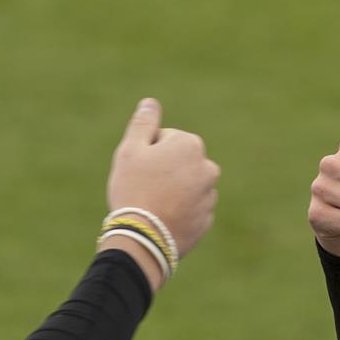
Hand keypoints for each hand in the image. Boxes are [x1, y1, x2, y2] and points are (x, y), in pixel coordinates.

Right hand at [106, 98, 218, 260]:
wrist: (145, 238)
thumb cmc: (134, 189)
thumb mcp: (130, 150)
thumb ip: (143, 123)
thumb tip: (150, 102)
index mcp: (190, 145)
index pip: (164, 140)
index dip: (146, 153)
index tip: (138, 169)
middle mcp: (207, 168)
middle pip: (177, 162)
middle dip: (162, 170)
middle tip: (143, 187)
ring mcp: (209, 195)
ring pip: (184, 186)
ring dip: (171, 191)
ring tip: (153, 205)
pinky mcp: (206, 219)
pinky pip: (189, 209)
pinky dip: (178, 212)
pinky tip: (162, 219)